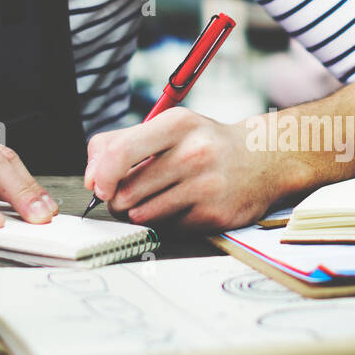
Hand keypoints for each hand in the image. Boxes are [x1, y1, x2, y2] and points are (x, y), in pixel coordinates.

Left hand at [84, 108, 285, 231]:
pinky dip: (168, 223)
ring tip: (157, 199)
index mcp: (177, 125)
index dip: (100, 175)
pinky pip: (169, 229)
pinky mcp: (215, 214)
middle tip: (132, 193)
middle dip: (119, 199)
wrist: (264, 159)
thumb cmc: (206, 143)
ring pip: (144, 214)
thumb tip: (91, 178)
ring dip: (140, 213)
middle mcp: (194, 153)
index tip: (98, 187)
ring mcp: (207, 186)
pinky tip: (184, 206)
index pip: (120, 152)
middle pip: (127, 192)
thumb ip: (120, 143)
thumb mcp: (168, 127)